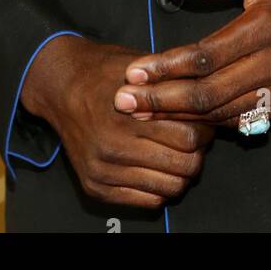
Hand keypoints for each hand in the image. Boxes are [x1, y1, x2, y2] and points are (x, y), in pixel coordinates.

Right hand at [20, 35, 215, 207]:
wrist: (61, 86)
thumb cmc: (106, 72)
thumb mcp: (140, 67)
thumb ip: (173, 81)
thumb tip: (209, 95)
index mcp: (128, 116)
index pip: (188, 137)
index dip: (203, 130)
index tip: (203, 122)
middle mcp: (113, 148)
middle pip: (183, 166)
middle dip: (196, 153)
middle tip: (194, 139)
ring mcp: (103, 171)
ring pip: (169, 188)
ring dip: (180, 172)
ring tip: (176, 152)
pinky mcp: (96, 188)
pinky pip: (148, 201)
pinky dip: (160, 187)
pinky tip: (157, 166)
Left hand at [111, 0, 270, 127]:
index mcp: (262, 27)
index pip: (204, 56)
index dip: (166, 67)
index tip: (133, 71)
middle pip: (208, 93)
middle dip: (161, 101)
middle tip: (123, 102)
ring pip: (222, 113)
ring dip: (180, 116)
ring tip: (142, 114)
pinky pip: (241, 119)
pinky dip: (210, 122)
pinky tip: (183, 118)